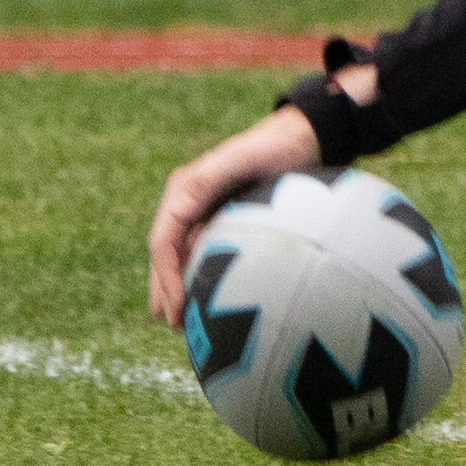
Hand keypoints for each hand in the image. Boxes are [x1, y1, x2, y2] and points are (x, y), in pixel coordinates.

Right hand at [146, 102, 326, 327]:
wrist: (302, 139)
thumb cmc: (274, 148)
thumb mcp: (243, 159)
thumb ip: (209, 180)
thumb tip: (177, 209)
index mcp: (183, 192)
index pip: (163, 243)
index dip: (165, 278)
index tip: (178, 309)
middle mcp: (188, 206)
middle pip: (166, 257)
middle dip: (165, 292)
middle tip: (174, 326)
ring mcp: (204, 217)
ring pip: (182, 261)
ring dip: (180, 291)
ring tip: (185, 326)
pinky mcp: (224, 225)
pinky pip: (206, 257)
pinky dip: (203, 281)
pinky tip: (214, 305)